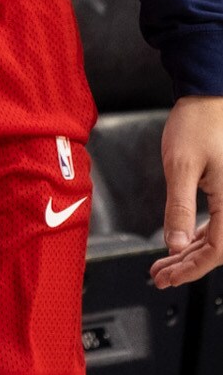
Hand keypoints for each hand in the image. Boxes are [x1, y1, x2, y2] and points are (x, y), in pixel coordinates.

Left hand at [151, 95, 222, 287]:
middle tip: (159, 276)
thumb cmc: (197, 124)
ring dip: (191, 253)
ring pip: (219, 237)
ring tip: (164, 264)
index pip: (218, 249)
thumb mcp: (181, 166)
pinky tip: (180, 243)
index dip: (192, 268)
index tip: (168, 277)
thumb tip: (174, 243)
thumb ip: (179, 207)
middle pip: (219, 248)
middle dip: (188, 265)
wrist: (208, 97)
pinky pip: (219, 223)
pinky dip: (198, 236)